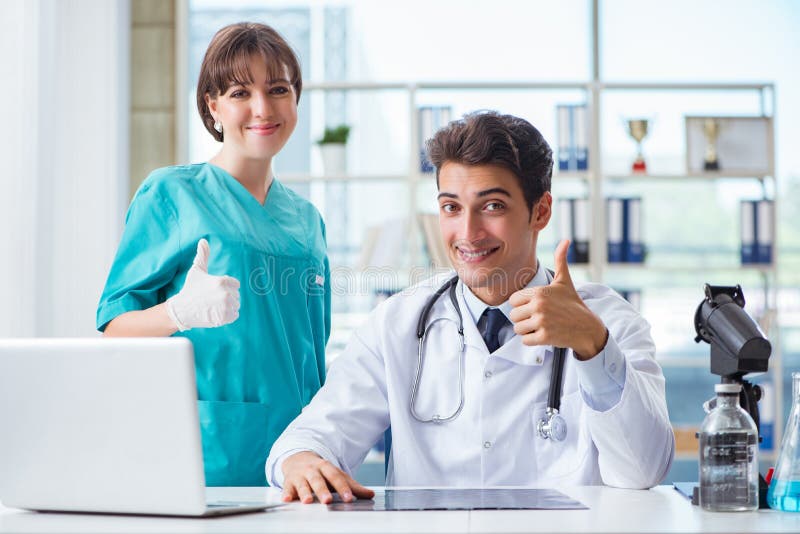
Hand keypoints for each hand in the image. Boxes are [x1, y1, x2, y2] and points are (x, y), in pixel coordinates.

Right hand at [165, 239, 239, 330]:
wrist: (181, 310)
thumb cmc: (189, 289)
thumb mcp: (196, 270)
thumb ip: (203, 255)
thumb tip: (203, 240)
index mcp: (222, 281)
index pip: (235, 284)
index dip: (226, 287)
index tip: (214, 290)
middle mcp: (225, 293)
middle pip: (236, 295)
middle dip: (226, 297)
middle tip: (211, 299)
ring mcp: (225, 307)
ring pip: (236, 305)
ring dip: (227, 307)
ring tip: (213, 306)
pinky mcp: (224, 318)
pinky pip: (235, 315)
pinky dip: (228, 316)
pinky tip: (216, 313)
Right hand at [281, 451, 374, 503]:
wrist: (298, 459)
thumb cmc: (321, 472)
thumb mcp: (336, 475)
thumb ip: (352, 486)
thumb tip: (370, 494)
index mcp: (326, 468)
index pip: (336, 477)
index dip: (343, 488)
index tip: (349, 498)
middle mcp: (313, 471)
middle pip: (318, 480)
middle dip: (323, 490)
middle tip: (328, 500)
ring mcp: (300, 476)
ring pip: (303, 484)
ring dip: (305, 492)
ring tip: (308, 501)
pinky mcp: (289, 483)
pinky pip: (287, 488)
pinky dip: (286, 493)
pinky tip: (287, 499)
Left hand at [509, 240, 607, 358]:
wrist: (587, 327)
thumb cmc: (573, 303)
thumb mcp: (565, 281)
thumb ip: (560, 261)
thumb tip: (566, 240)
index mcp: (539, 292)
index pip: (513, 301)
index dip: (521, 305)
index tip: (534, 307)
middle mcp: (539, 305)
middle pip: (513, 316)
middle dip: (523, 319)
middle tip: (538, 319)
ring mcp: (542, 322)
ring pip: (517, 329)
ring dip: (527, 330)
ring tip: (541, 326)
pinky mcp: (545, 337)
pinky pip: (525, 341)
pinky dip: (532, 341)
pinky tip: (544, 335)